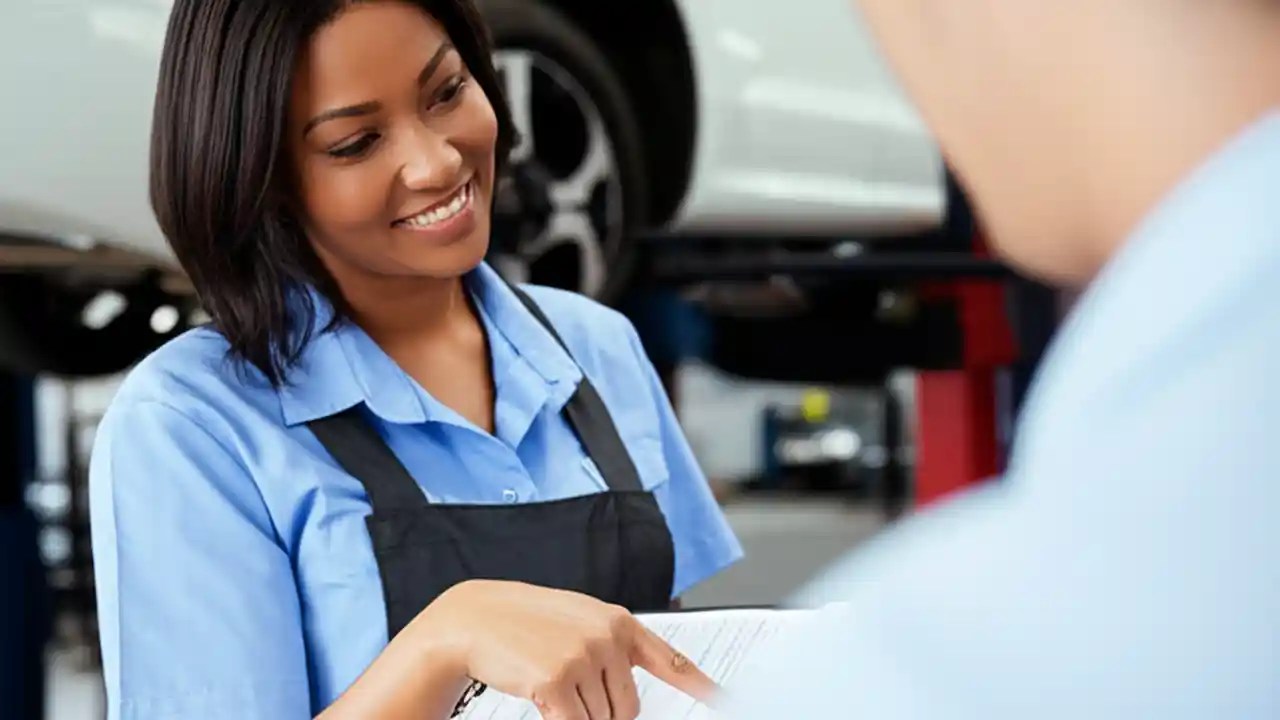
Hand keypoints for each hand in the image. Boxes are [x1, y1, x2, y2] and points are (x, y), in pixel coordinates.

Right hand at [419, 580, 716, 719]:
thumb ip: (611, 648)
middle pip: (628, 708)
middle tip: (571, 692)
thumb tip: (629, 697)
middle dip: (603, 713)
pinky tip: (542, 701)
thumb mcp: (577, 623)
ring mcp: (583, 656)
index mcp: (618, 621)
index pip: (670, 659)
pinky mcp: (557, 680)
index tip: (725, 700)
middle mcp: (607, 636)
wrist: (475, 618)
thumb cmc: (526, 623)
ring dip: (577, 715)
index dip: (700, 685)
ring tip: (548, 683)